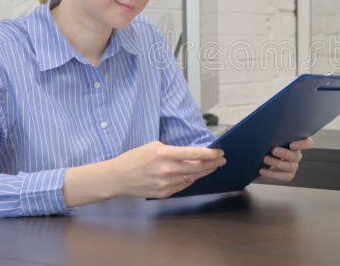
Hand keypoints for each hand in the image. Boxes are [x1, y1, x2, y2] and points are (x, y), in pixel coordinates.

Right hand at [108, 141, 225, 198]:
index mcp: (165, 154)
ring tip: (213, 167)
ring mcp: (166, 184)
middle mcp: (167, 170)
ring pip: (193, 178)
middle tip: (221, 160)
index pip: (196, 154)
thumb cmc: (134, 158)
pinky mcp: (164, 193)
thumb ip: (173, 149)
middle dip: (213, 163)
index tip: (220, 152)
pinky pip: (183, 185)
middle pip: (198, 167)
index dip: (211, 154)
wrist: (118, 177)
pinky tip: (196, 175)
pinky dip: (191, 179)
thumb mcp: (154, 146)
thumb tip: (192, 153)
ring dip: (205, 172)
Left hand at [258, 137, 313, 182]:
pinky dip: (272, 175)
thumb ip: (274, 134)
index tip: (291, 145)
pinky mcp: (287, 175)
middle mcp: (296, 154)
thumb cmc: (266, 144)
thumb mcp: (271, 137)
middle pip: (296, 155)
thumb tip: (267, 127)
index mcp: (296, 142)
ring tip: (265, 159)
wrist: (260, 158)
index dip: (302, 144)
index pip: (307, 143)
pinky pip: (283, 177)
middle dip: (284, 153)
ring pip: (290, 166)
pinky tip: (263, 171)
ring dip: (277, 163)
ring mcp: (293, 166)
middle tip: (273, 150)